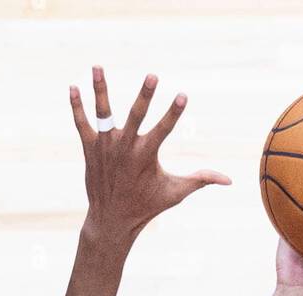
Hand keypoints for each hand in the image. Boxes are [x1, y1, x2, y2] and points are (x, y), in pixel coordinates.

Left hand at [72, 68, 229, 242]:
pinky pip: (82, 124)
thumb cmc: (146, 206)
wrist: (112, 220)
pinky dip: (76, 106)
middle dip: (144, 96)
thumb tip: (229, 180)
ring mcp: (105, 147)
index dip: (173, 113)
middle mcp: (125, 149)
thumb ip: (200, 181)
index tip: (182, 95)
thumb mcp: (174, 193)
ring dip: (101, 90)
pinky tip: (73, 87)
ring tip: (97, 66)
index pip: (164, 129)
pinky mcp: (90, 148)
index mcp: (146, 156)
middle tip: (152, 76)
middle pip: (136, 116)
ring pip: (103, 113)